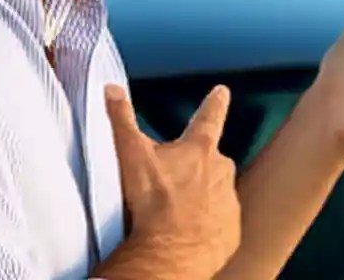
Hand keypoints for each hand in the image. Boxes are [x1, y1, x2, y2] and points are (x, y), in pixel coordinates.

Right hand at [99, 85, 240, 279]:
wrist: (171, 254)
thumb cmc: (152, 203)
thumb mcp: (131, 154)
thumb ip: (121, 118)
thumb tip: (112, 89)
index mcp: (200, 149)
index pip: (209, 117)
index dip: (215, 103)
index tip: (222, 92)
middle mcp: (222, 171)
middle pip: (211, 160)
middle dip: (196, 167)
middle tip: (172, 182)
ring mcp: (229, 202)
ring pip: (216, 193)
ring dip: (200, 198)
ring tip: (174, 212)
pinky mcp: (231, 230)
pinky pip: (220, 224)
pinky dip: (206, 225)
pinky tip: (186, 232)